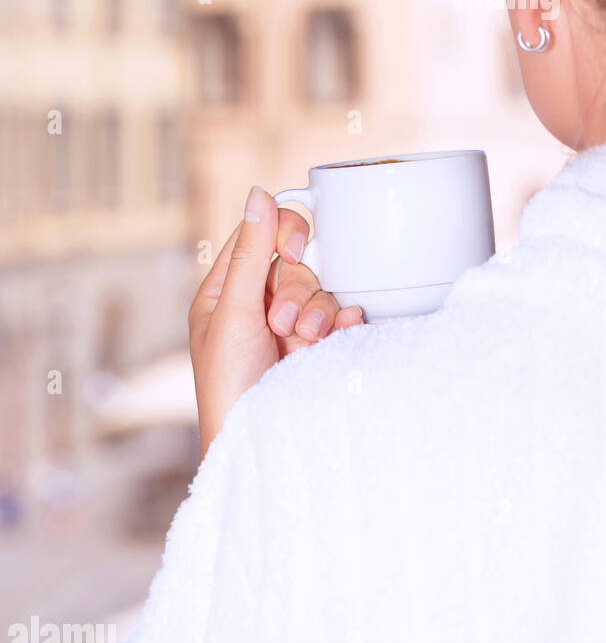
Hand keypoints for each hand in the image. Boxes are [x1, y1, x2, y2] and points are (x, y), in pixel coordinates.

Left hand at [189, 186, 364, 458]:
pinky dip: (344, 318)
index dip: (279, 234)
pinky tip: (341, 332)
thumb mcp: (234, 314)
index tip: (293, 250)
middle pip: (295, 263)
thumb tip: (258, 193)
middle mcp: (256, 306)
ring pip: (321, 288)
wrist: (261, 449)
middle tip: (285, 324)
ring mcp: (290, 328)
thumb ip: (251, 254)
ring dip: (318, 311)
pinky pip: (342, 312)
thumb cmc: (229, 388)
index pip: (257, 236)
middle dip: (297, 289)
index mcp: (225, 292)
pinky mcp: (320, 347)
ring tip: (306, 344)